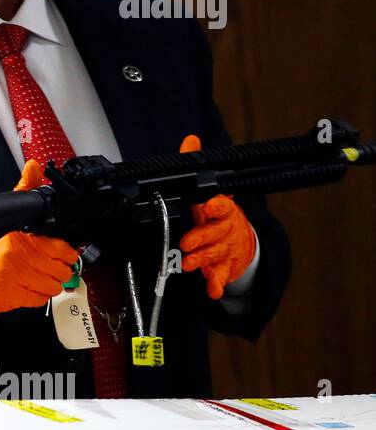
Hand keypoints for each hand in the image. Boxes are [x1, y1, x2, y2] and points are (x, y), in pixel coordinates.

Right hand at [0, 159, 79, 311]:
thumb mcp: (9, 213)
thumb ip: (25, 189)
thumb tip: (33, 167)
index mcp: (24, 237)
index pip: (62, 248)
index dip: (66, 253)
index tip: (62, 254)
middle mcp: (21, 257)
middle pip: (61, 270)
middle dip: (59, 270)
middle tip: (51, 267)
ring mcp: (16, 278)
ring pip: (52, 286)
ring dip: (49, 284)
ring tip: (39, 277)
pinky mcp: (11, 295)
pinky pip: (38, 299)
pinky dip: (37, 295)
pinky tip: (30, 287)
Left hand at [177, 134, 255, 298]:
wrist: (241, 240)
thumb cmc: (217, 215)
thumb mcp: (207, 190)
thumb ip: (195, 165)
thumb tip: (191, 139)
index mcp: (222, 209)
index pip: (221, 205)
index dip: (215, 206)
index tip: (208, 206)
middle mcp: (225, 229)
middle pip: (216, 234)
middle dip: (202, 239)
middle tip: (188, 245)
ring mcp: (227, 249)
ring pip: (216, 255)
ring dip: (203, 261)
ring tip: (189, 265)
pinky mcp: (225, 267)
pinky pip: (222, 276)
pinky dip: (217, 284)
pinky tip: (212, 290)